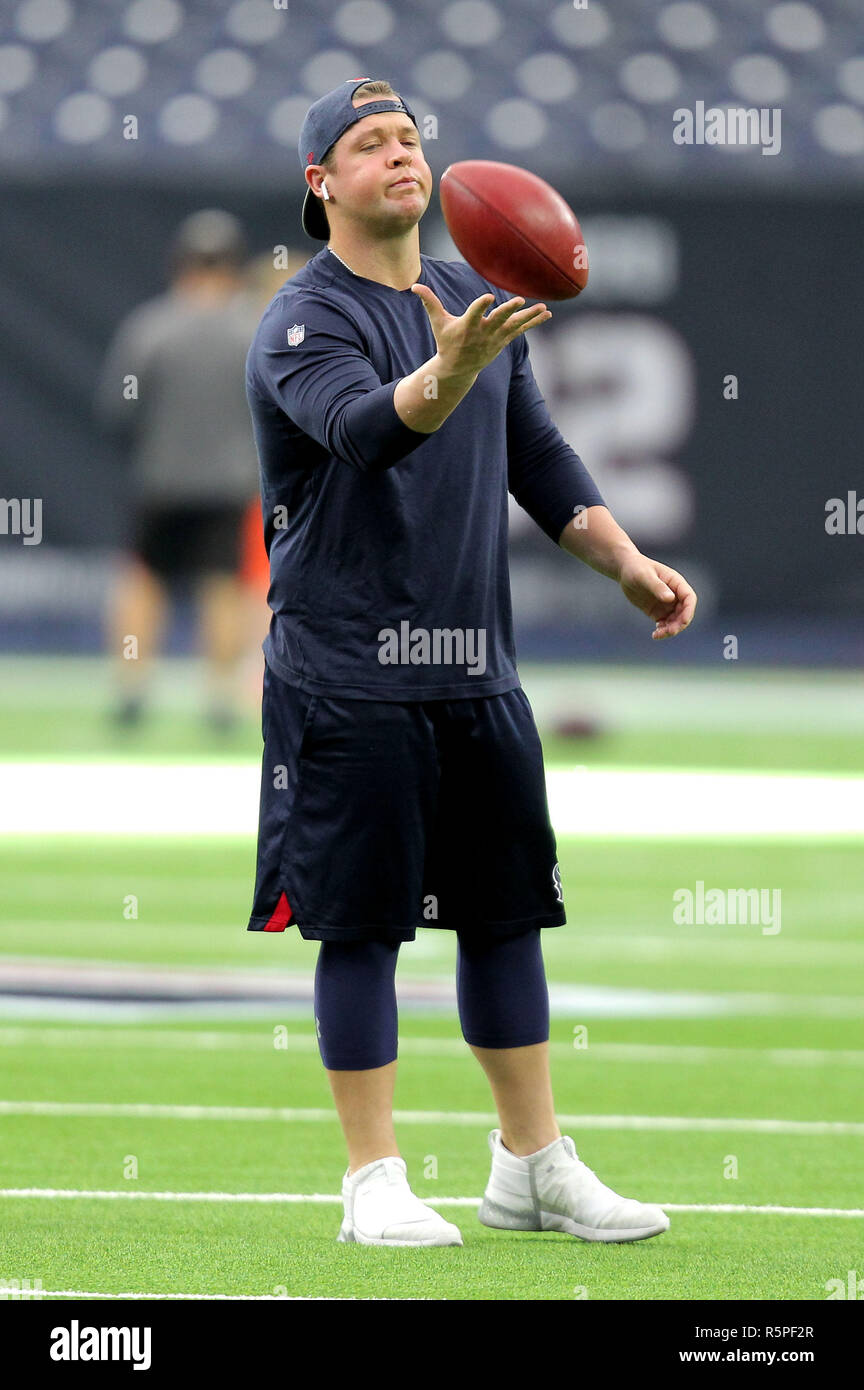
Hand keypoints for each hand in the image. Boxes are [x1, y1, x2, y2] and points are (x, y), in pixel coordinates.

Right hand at [410, 285, 550, 375]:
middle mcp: (483, 333)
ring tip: (543, 308)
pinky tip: (546, 313)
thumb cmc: (447, 342)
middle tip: (520, 301)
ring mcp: (495, 338)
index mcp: (467, 326)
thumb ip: (430, 302)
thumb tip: (414, 285)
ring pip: (514, 325)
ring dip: (529, 317)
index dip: (481, 306)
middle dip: (508, 311)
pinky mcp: (503, 340)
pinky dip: (533, 322)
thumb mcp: (437, 323)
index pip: (475, 314)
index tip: (488, 297)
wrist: (458, 369)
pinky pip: (521, 330)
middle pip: (498, 319)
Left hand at [618, 554, 696, 639]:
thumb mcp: (645, 576)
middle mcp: (675, 595)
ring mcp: (667, 604)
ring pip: (675, 621)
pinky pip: (665, 624)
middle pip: (684, 613)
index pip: (689, 598)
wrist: (625, 570)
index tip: (683, 621)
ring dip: (670, 630)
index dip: (689, 611)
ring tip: (657, 635)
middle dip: (679, 624)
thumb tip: (671, 599)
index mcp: (676, 583)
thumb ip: (657, 587)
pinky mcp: (658, 611)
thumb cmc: (636, 568)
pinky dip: (663, 630)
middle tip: (667, 632)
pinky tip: (655, 634)